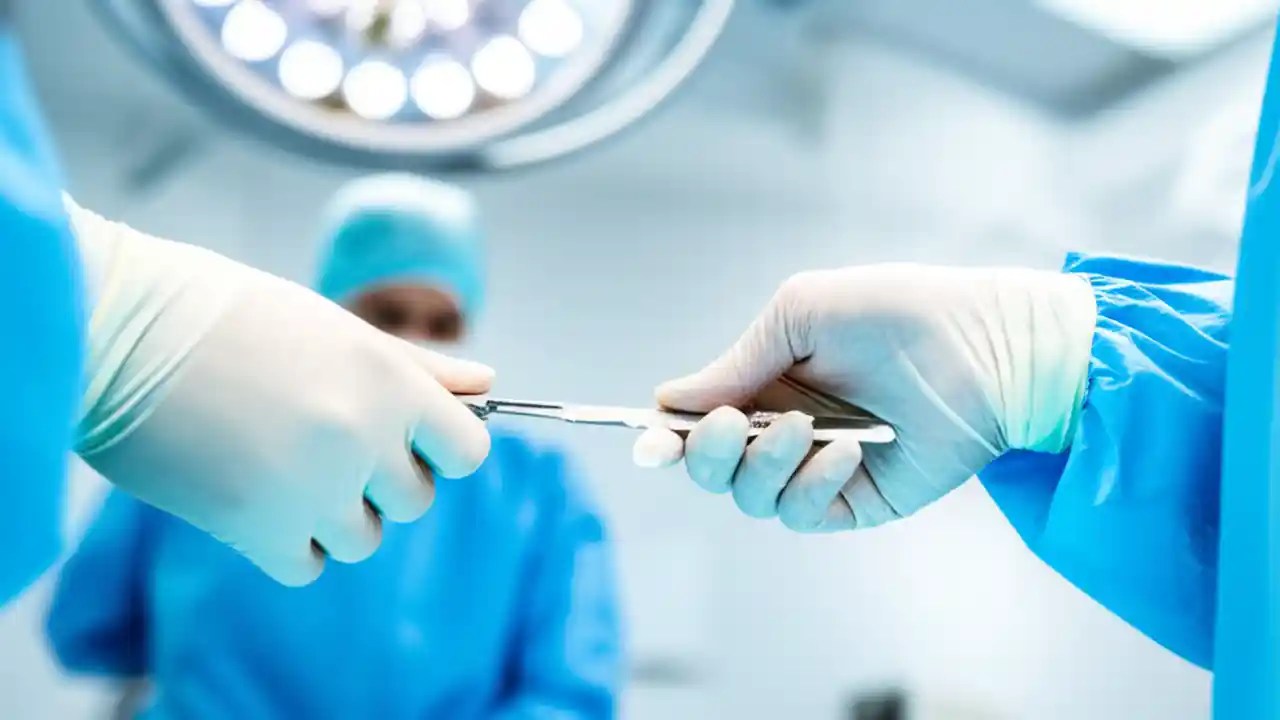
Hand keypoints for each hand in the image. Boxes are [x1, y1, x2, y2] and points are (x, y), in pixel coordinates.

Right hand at [69, 199, 491, 584]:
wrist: (121, 331)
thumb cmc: (231, 317)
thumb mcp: (336, 327)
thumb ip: (418, 367)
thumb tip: (488, 384)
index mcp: (390, 381)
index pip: (469, 449)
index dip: (443, 449)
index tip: (411, 442)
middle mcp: (366, 437)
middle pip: (416, 499)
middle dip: (381, 480)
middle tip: (323, 442)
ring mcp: (315, 487)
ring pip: (365, 538)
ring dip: (335, 514)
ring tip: (280, 464)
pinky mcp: (257, 529)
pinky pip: (309, 564)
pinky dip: (290, 544)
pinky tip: (256, 498)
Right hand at [633, 263, 1095, 531]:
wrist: (990, 347)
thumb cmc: (902, 314)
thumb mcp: (804, 313)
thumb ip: (737, 361)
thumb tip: (670, 400)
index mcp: (764, 384)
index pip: (695, 420)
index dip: (663, 435)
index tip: (647, 441)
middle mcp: (782, 430)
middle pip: (709, 468)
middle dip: (705, 452)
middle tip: (732, 424)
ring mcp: (817, 469)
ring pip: (749, 496)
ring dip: (764, 465)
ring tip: (807, 428)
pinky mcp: (854, 500)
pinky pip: (803, 514)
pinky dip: (812, 485)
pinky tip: (848, 451)